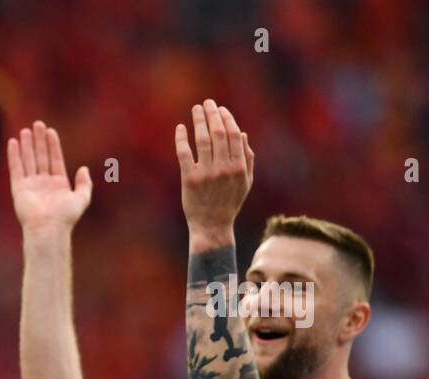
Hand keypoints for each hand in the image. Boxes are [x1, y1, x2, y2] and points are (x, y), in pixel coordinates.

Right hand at [8, 121, 91, 230]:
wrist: (48, 228)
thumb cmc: (66, 217)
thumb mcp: (82, 198)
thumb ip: (85, 184)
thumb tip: (83, 168)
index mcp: (58, 183)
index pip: (55, 159)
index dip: (53, 144)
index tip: (50, 130)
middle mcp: (43, 182)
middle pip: (40, 156)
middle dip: (39, 140)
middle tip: (37, 124)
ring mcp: (30, 185)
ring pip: (28, 160)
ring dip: (26, 145)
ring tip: (25, 130)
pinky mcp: (19, 188)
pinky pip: (16, 168)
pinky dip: (14, 155)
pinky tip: (13, 142)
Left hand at [175, 99, 254, 237]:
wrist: (212, 226)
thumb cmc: (229, 203)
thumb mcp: (245, 182)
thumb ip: (247, 158)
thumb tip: (242, 134)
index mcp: (239, 167)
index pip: (233, 135)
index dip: (227, 119)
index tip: (221, 109)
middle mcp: (224, 168)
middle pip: (218, 133)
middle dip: (213, 114)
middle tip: (207, 103)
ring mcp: (206, 173)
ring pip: (203, 140)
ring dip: (199, 121)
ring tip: (196, 109)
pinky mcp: (190, 179)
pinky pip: (184, 154)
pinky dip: (182, 139)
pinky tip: (181, 128)